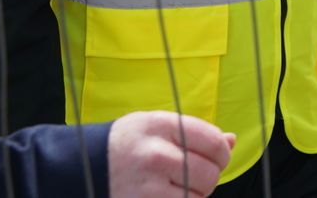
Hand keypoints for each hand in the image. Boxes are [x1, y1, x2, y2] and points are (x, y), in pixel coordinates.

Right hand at [107, 110, 236, 197]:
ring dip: (195, 194)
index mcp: (161, 125)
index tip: (218, 156)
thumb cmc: (129, 143)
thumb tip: (231, 141)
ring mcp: (147, 185)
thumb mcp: (158, 125)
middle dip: (210, 177)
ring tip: (178, 184)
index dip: (222, 153)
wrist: (85, 164)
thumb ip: (195, 132)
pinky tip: (167, 194)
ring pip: (197, 196)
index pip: (213, 142)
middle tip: (196, 174)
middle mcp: (155, 154)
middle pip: (210, 173)